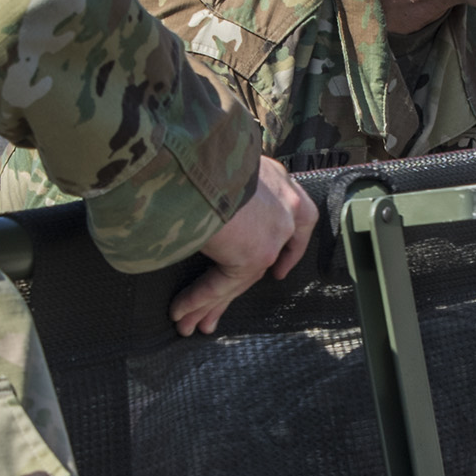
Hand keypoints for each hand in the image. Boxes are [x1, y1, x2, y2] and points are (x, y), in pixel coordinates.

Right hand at [171, 157, 315, 335]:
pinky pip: (223, 285)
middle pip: (264, 257)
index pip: (296, 216)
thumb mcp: (215, 161)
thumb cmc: (193, 152)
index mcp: (274, 176)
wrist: (192, 154)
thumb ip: (219, 184)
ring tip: (188, 323)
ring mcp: (275, 231)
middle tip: (216, 311)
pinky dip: (198, 299)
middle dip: (231, 287)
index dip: (291, 248)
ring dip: (209, 302)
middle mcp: (283, 203)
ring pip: (241, 277)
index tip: (279, 270)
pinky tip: (180, 312)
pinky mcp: (257, 254)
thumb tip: (189, 197)